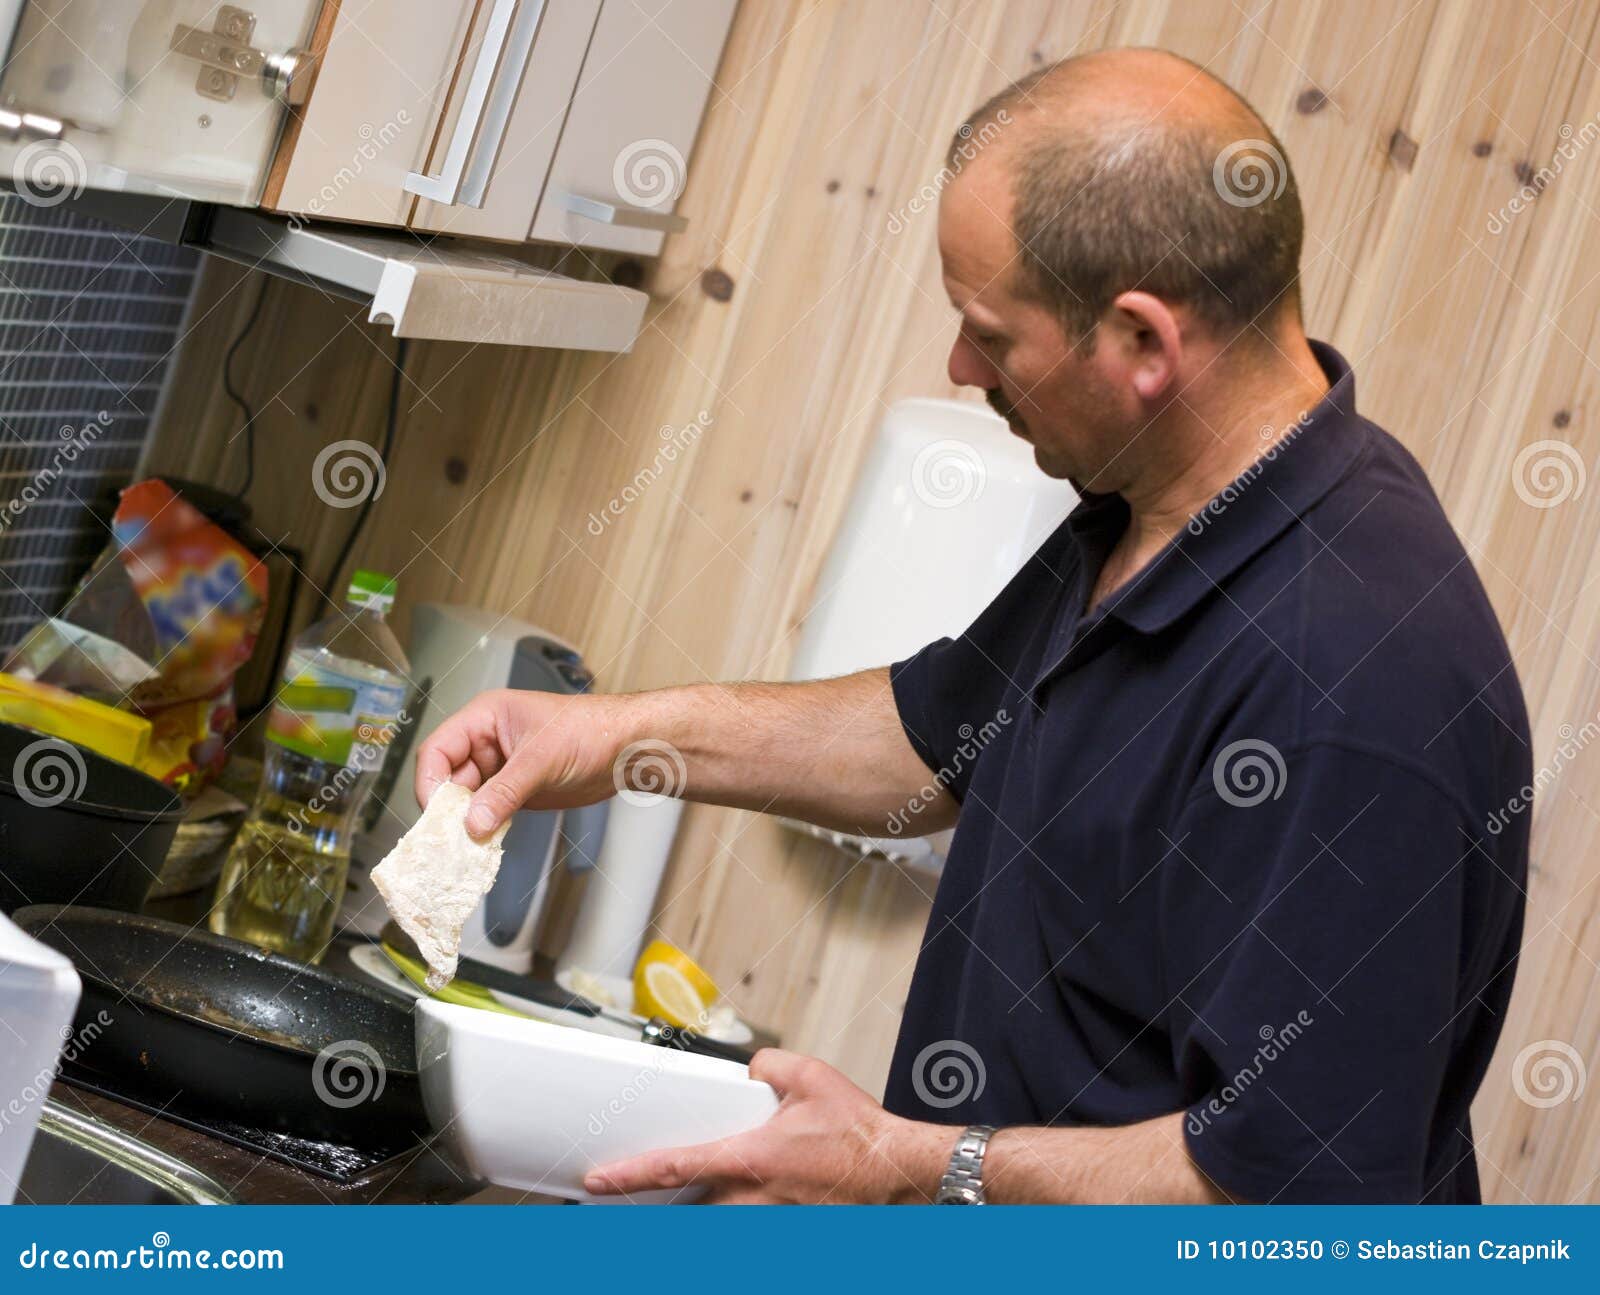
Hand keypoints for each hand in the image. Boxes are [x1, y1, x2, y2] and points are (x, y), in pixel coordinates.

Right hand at [413, 688, 633, 836]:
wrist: (627, 749)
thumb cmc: (591, 730)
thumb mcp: (542, 759)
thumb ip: (504, 792)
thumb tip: (472, 824)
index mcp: (485, 718)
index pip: (438, 749)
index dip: (430, 781)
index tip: (434, 814)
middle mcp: (486, 742)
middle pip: (447, 778)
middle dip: (447, 809)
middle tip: (448, 840)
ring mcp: (500, 768)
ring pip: (465, 800)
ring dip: (464, 824)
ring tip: (465, 848)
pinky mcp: (515, 792)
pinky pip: (487, 812)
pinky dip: (483, 829)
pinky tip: (483, 845)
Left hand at [582, 1050, 952, 1203]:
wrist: (897, 1172)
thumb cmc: (858, 1132)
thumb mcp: (809, 1076)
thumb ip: (767, 1064)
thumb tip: (748, 1069)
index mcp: (750, 1156)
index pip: (675, 1165)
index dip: (630, 1174)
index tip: (598, 1181)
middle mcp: (753, 1197)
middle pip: (685, 1214)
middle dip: (656, 1212)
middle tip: (628, 1204)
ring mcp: (769, 1222)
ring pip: (713, 1226)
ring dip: (696, 1216)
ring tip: (675, 1206)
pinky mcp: (785, 1231)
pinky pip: (744, 1230)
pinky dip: (731, 1220)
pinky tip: (730, 1208)